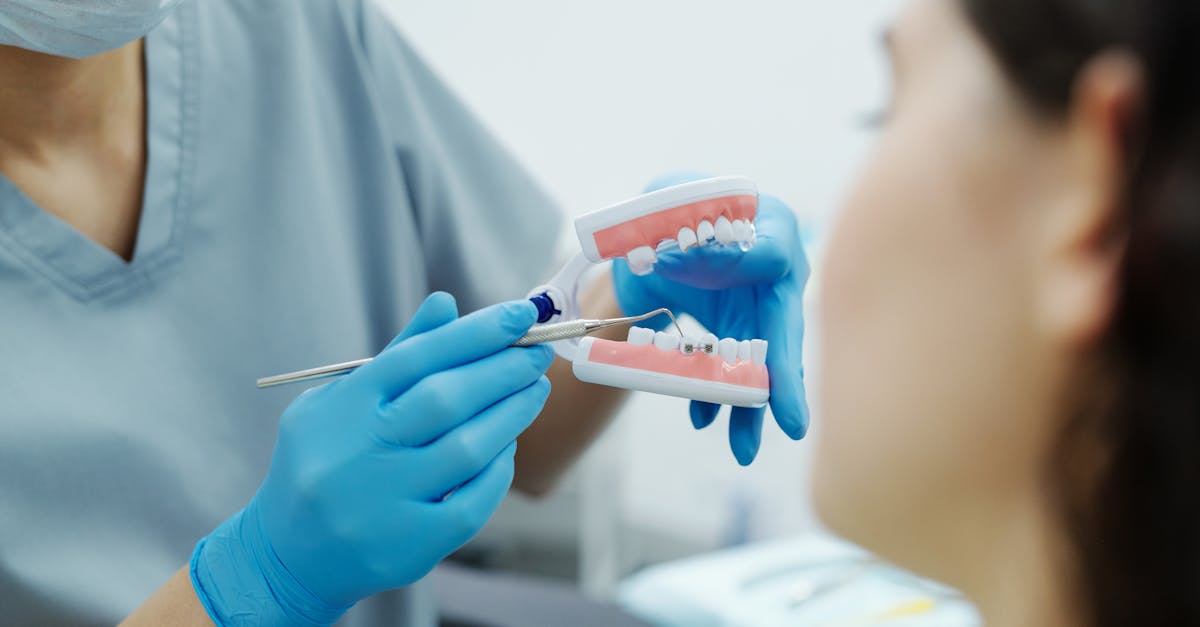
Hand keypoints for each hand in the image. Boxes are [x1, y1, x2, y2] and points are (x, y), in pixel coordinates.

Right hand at [190, 293, 552, 625]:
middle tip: (539, 352)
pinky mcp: (407, 545)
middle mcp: (359, 452)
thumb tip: (447, 304)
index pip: (418, 357)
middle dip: (503, 370)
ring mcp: (382, 502)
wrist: (288, 555)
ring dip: (511, 415)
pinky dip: (498, 471)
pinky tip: (508, 447)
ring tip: (535, 391)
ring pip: (466, 450)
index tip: (522, 314)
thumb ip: (397, 355)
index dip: (475, 332)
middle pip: (446, 399)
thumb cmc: (325, 461)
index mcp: (342, 408)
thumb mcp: (341, 401)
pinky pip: (471, 503)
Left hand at [612, 173, 809, 464]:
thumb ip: (673, 215)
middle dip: (783, 381)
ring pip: (760, 365)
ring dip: (748, 408)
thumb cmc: (673, 205)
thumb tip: (672, 257)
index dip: (739, 270)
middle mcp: (777, 276)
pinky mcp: (734, 335)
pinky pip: (729, 372)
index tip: (690, 268)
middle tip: (792, 425)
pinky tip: (701, 418)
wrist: (656, 233)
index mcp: (772, 227)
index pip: (771, 253)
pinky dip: (713, 397)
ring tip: (743, 451)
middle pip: (783, 330)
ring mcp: (758, 311)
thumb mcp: (669, 198)